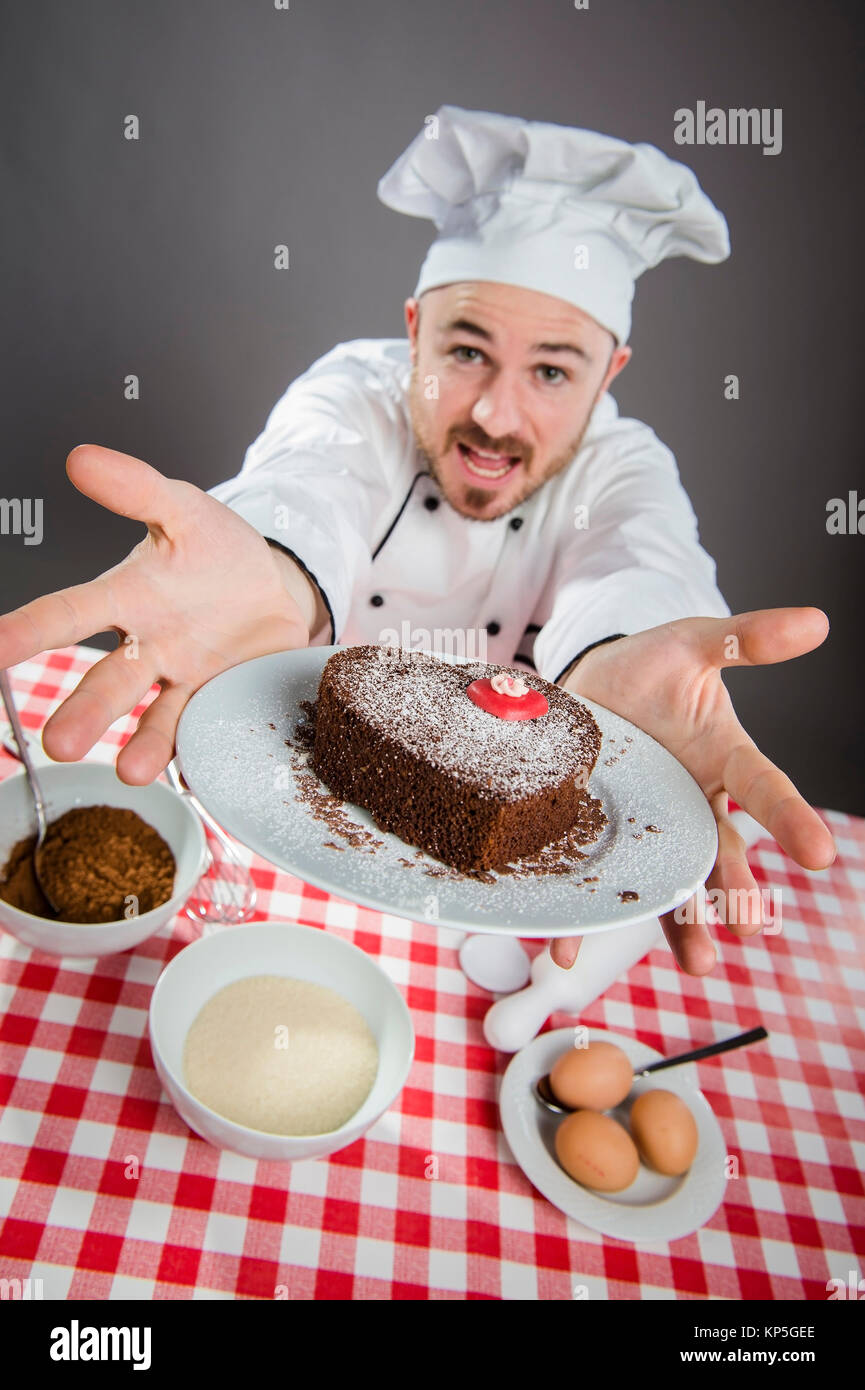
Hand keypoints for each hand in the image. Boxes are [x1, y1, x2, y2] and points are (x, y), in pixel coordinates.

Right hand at [0, 445, 310, 783]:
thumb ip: (137, 489)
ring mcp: (184, 679)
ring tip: (130, 772)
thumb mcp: (183, 510)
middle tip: (58, 743)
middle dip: (83, 712)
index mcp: (126, 598)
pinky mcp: (223, 699)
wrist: (271, 587)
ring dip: (141, 746)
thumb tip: (82, 458)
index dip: (29, 631)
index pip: (68, 614)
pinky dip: (200, 749)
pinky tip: (195, 768)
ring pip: (156, 717)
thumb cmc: (214, 550)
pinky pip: (208, 727)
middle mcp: (147, 647)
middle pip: (108, 681)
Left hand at [550, 608, 835, 973]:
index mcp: (723, 761)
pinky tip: (565, 948)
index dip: (793, 819)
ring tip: (698, 962)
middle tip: (749, 924)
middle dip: (735, 889)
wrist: (590, 681)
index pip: (764, 790)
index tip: (821, 853)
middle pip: (719, 852)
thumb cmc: (649, 667)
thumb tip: (815, 621)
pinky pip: (594, 884)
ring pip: (669, 883)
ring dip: (683, 923)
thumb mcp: (694, 643)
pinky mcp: (601, 839)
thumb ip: (746, 639)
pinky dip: (580, 922)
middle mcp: (691, 805)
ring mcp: (647, 828)